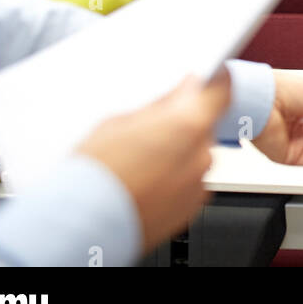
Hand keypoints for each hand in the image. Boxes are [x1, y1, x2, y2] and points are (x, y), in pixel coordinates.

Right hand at [76, 69, 230, 252]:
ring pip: (195, 155)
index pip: (221, 92)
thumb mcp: (118, 122)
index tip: (209, 78)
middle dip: (183, 123)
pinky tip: (144, 181)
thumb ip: (158, 106)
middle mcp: (200, 154)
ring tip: (138, 160)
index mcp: (188, 124)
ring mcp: (198, 183)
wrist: (81, 226)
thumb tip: (178, 94)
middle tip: (150, 127)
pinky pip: (189, 181)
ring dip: (177, 152)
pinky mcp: (190, 207)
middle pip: (203, 126)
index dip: (215, 82)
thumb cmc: (94, 174)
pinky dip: (174, 178)